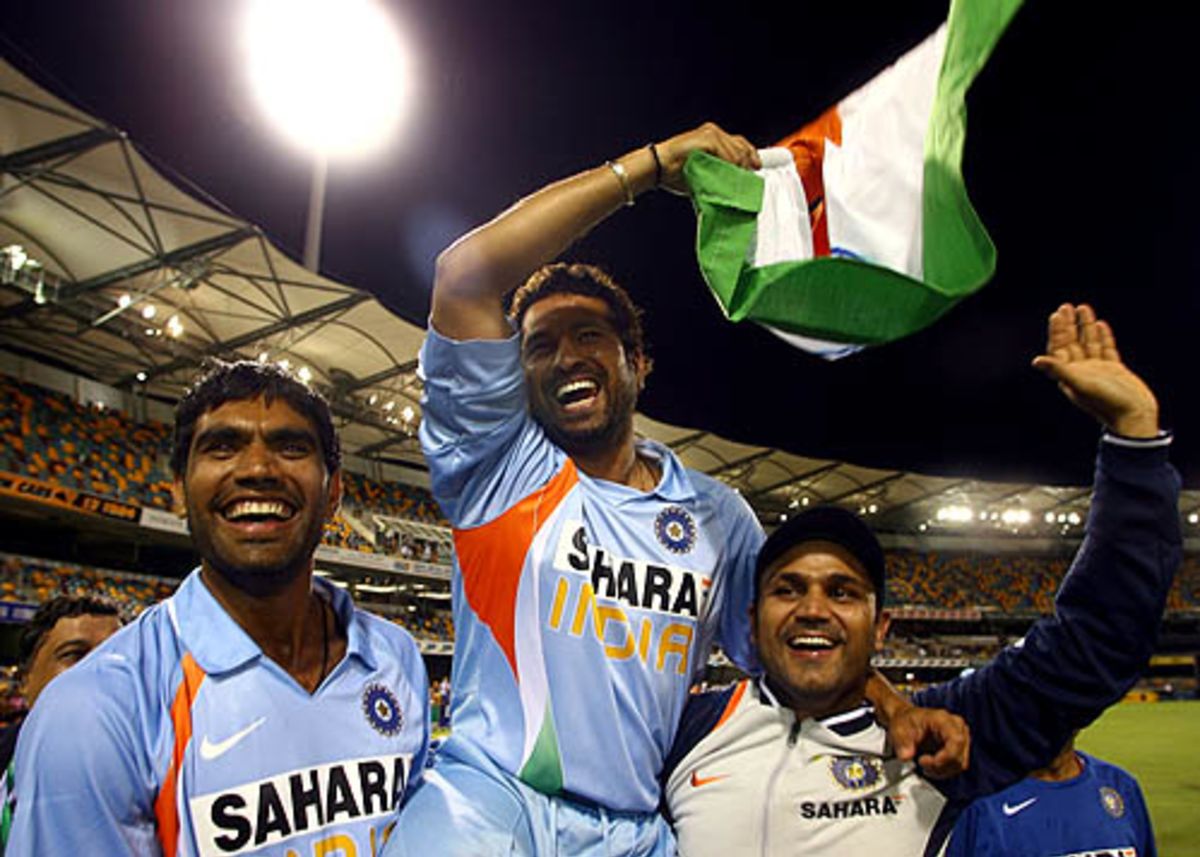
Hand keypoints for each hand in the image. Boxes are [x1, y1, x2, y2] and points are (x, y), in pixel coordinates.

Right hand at [655, 122, 760, 193]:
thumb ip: (718, 174)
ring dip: (740, 167)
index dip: (750, 156)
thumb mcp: (703, 173)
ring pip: (736, 150)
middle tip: (752, 176)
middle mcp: (713, 132)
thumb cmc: (675, 172)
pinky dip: (730, 164)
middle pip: (742, 145)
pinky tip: (731, 174)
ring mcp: (711, 133)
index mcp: (712, 138)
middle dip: (749, 162)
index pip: (739, 144)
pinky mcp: (708, 138)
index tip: (756, 168)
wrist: (659, 167)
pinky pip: (727, 152)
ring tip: (740, 180)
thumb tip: (732, 185)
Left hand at [887, 704, 970, 778]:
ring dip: (941, 770)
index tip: (924, 761)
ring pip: (959, 764)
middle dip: (939, 766)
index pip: (956, 741)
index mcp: (943, 719)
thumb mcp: (898, 729)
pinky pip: (957, 766)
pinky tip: (931, 766)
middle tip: (921, 762)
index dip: (944, 757)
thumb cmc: (905, 721)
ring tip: (925, 764)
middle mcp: (957, 727)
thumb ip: (902, 742)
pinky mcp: (960, 748)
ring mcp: (961, 737)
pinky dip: (943, 770)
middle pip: (958, 757)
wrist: (906, 720)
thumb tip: (906, 756)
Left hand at [1031, 304, 1158, 437]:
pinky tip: (1101, 325)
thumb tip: (1036, 361)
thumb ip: (1059, 370)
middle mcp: (1081, 372)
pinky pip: (1106, 349)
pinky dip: (1103, 337)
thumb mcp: (1080, 384)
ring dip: (1085, 327)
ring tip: (1084, 308)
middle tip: (1066, 306)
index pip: (1059, 349)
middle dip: (1069, 325)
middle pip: (1072, 343)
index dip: (1057, 332)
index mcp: (1069, 375)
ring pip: (1089, 343)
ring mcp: (1098, 370)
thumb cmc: (1107, 402)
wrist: (1134, 414)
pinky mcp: (1115, 371)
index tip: (1057, 315)